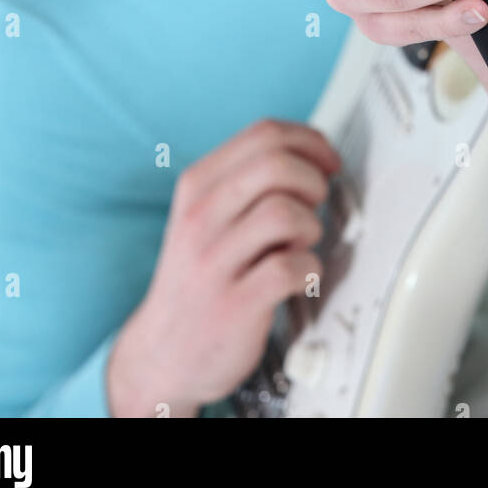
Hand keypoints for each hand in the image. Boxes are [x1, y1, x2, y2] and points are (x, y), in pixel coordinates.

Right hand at [107, 119, 340, 416]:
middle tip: (317, 203)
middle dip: (313, 179)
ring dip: (311, 225)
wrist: (161, 353)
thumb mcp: (204, 215)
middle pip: (277, 164)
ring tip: (302, 243)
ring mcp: (215, 261)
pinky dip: (310, 268)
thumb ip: (247, 182)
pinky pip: (291, 268)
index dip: (309, 141)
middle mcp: (201, 216)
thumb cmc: (197, 278)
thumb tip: (309, 156)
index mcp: (197, 184)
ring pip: (285, 212)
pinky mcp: (235, 304)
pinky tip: (299, 276)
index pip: (264, 133)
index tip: (327, 160)